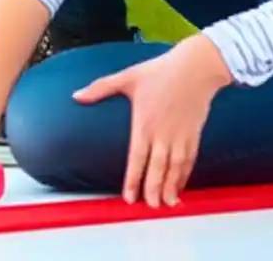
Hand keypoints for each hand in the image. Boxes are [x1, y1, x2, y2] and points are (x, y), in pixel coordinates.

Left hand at [72, 35, 232, 207]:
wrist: (197, 67)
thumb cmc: (160, 71)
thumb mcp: (127, 77)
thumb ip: (101, 88)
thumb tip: (76, 96)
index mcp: (145, 122)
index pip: (137, 157)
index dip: (133, 178)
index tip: (130, 196)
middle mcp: (163, 132)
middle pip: (158, 167)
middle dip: (154, 188)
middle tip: (149, 206)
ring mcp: (181, 134)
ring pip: (175, 167)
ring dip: (171, 186)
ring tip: (166, 203)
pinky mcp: (194, 133)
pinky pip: (190, 159)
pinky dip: (185, 174)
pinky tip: (180, 185)